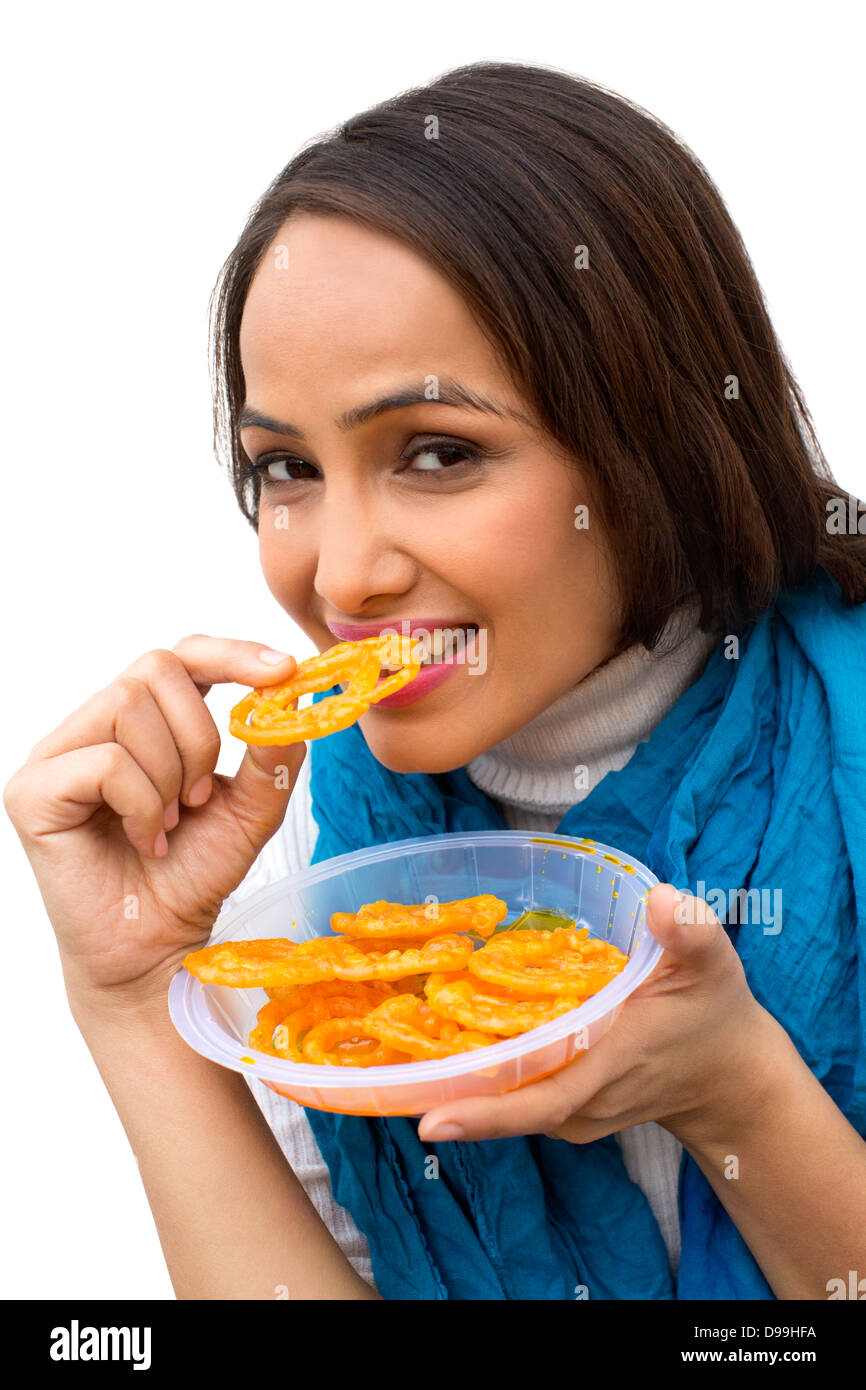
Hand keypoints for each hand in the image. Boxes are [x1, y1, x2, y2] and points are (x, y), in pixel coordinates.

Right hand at [4, 635, 305, 1010]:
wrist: (157, 947)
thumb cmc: (193, 876)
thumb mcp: (251, 807)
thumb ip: (273, 753)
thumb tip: (295, 697)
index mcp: (145, 721)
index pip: (182, 656)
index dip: (231, 654)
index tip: (283, 670)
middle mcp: (94, 726)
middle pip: (156, 670)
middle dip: (200, 735)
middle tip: (201, 798)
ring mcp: (58, 755)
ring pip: (129, 707)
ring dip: (170, 774)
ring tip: (169, 824)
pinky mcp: (33, 791)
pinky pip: (105, 762)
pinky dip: (142, 804)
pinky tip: (145, 841)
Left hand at [418, 884, 779, 1147]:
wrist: (728, 1075)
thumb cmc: (716, 1014)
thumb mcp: (714, 966)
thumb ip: (692, 932)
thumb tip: (660, 901)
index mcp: (613, 1066)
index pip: (545, 1100)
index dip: (488, 1114)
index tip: (431, 1121)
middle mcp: (583, 1101)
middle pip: (505, 1106)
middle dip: (441, 1093)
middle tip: (373, 1069)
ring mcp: (571, 1111)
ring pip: (502, 1102)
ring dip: (450, 1081)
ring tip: (384, 1047)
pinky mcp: (562, 1106)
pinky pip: (511, 1093)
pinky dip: (474, 1073)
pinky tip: (435, 1037)